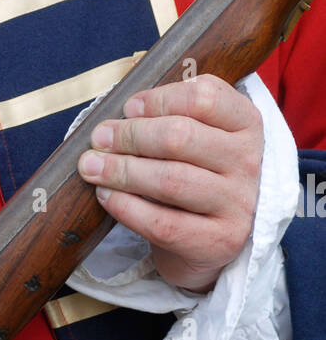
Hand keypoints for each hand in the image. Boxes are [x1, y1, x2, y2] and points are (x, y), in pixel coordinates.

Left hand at [77, 75, 263, 291]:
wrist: (212, 242)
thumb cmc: (196, 177)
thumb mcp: (198, 141)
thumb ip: (169, 118)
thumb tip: (117, 113)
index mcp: (246, 124)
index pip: (206, 97)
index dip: (160, 99)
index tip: (128, 108)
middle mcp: (248, 162)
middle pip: (181, 137)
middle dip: (130, 135)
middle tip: (99, 139)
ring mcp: (237, 204)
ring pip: (170, 180)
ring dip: (121, 170)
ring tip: (91, 166)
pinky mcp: (218, 241)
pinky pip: (162, 222)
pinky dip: (126, 207)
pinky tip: (106, 195)